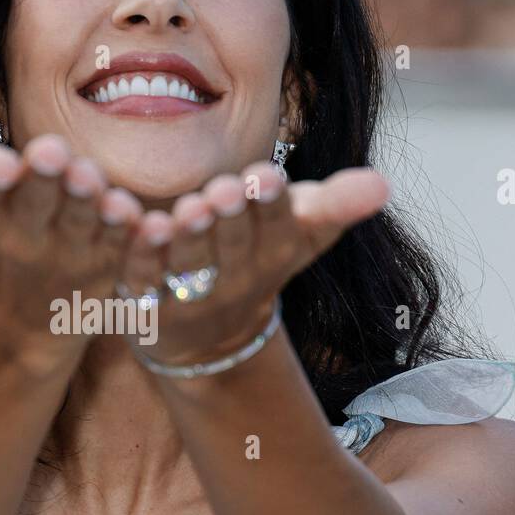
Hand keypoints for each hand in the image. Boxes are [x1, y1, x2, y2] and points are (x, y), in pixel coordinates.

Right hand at [0, 79, 144, 360]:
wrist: (23, 317)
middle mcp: (24, 235)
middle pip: (35, 203)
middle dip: (42, 180)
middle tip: (51, 153)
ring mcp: (70, 251)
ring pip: (83, 223)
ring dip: (89, 203)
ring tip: (91, 178)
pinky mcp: (112, 262)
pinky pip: (127, 248)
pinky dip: (134, 236)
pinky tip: (142, 217)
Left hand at [119, 160, 391, 368]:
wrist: (206, 336)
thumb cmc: (254, 259)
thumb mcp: (299, 233)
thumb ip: (334, 206)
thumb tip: (382, 185)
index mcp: (271, 255)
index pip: (278, 229)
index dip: (272, 207)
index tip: (267, 178)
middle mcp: (231, 278)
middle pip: (232, 247)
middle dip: (230, 219)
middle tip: (226, 190)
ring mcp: (186, 293)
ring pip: (185, 263)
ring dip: (184, 237)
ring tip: (186, 208)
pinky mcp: (141, 300)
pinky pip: (135, 273)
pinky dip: (134, 250)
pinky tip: (132, 220)